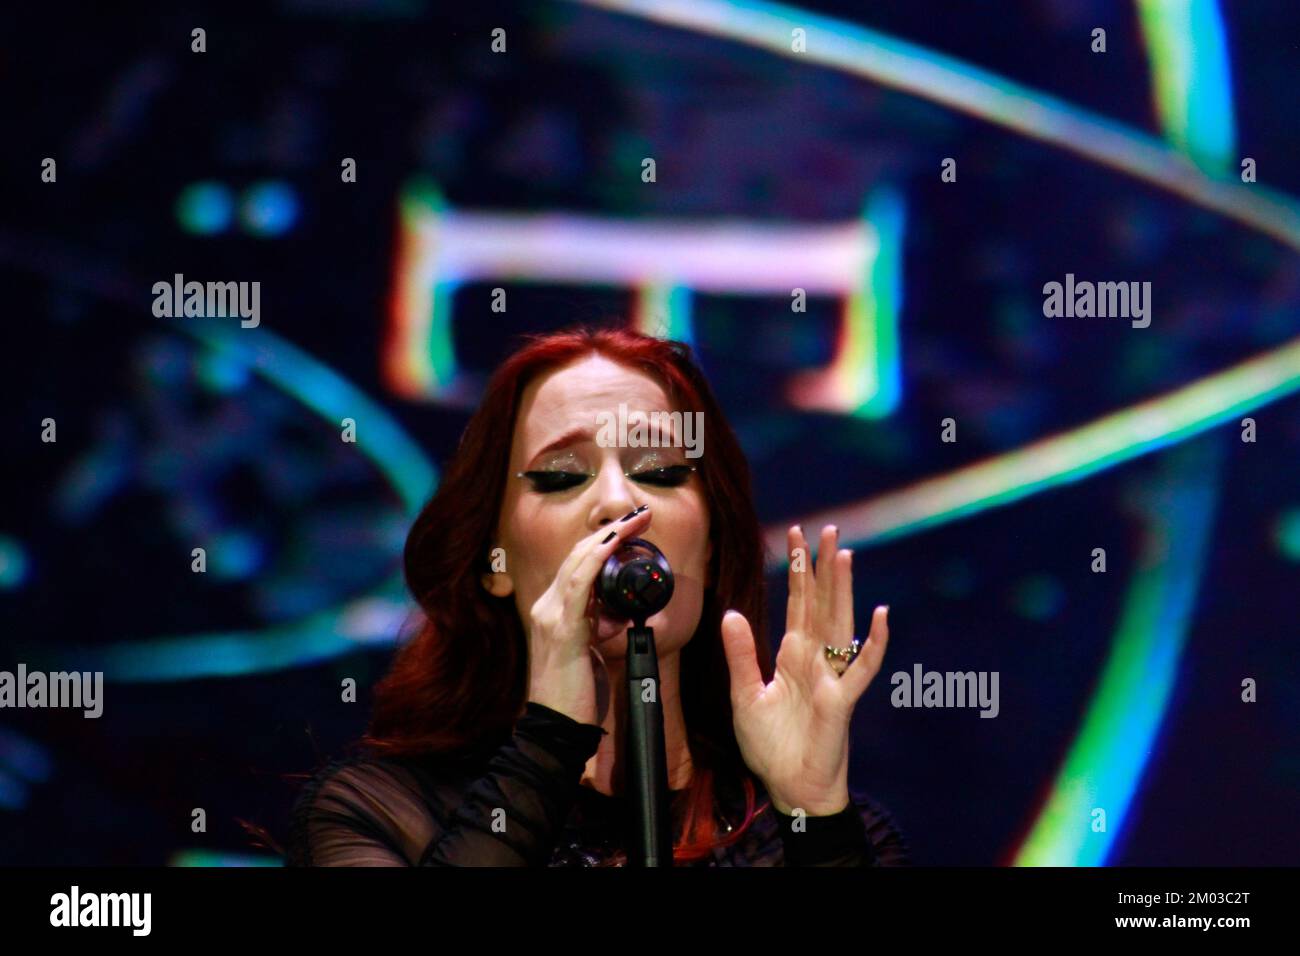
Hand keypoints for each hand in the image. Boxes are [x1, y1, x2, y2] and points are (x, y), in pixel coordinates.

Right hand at [525, 505, 652, 725]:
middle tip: (640, 515)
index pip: (576, 565)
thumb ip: (596, 628)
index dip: (603, 542)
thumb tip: (615, 614)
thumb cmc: (573, 693)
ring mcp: (550, 616)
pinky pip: (580, 585)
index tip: (630, 528)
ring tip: (635, 521)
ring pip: (578, 562)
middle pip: (577, 556)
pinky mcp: (562, 630)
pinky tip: (614, 544)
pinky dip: (597, 560)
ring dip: (610, 537)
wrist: (555, 728)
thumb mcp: (586, 651)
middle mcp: (546, 607)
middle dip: (611, 531)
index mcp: (551, 610)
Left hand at [721, 524, 889, 814]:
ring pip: (839, 623)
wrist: (790, 787)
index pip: (797, 603)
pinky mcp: (841, 700)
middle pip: (821, 603)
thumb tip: (731, 614)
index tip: (797, 535)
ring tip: (845, 554)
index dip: (797, 570)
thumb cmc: (772, 747)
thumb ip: (741, 655)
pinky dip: (872, 643)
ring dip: (843, 589)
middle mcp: (815, 659)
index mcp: (793, 656)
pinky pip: (860, 668)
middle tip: (827, 529)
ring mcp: (831, 677)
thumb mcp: (745, 695)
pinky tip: (880, 615)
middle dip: (822, 567)